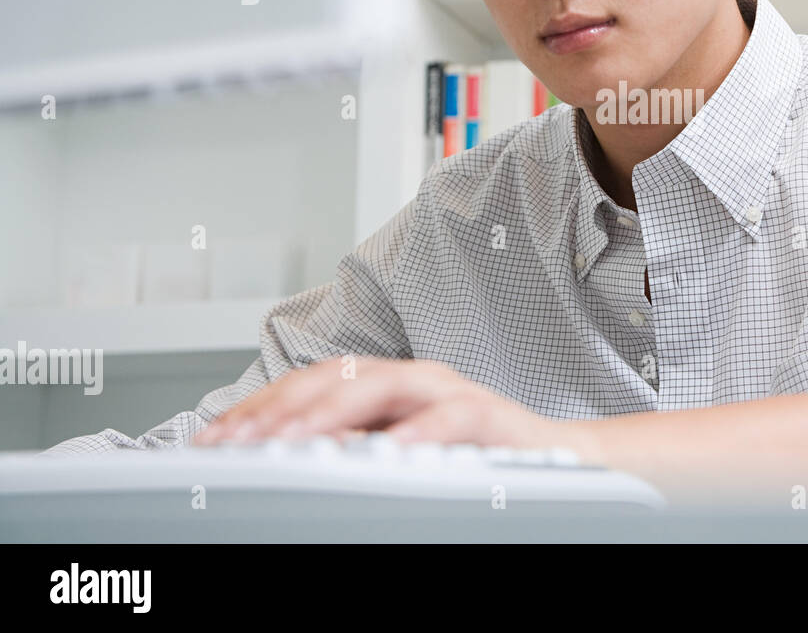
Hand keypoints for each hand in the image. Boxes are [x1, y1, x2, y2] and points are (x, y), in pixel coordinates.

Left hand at [191, 357, 596, 457]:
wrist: (560, 459)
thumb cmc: (475, 458)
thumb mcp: (400, 455)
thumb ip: (352, 450)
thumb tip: (282, 465)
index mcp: (382, 386)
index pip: (306, 384)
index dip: (257, 408)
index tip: (212, 441)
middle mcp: (410, 378)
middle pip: (332, 377)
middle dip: (278, 409)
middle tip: (235, 443)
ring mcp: (447, 390)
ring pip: (380, 386)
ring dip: (330, 412)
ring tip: (291, 439)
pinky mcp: (487, 412)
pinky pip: (448, 417)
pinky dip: (415, 434)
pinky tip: (386, 454)